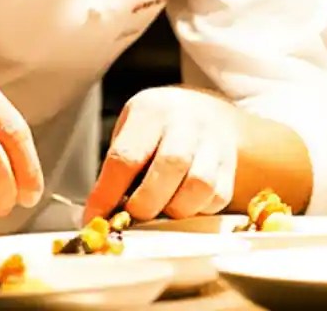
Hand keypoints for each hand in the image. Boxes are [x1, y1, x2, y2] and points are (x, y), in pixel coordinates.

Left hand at [83, 86, 236, 223]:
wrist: (205, 110)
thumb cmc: (157, 127)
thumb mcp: (131, 129)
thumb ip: (118, 168)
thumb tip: (101, 213)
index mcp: (152, 110)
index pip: (126, 156)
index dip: (108, 193)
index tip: (96, 216)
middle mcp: (186, 121)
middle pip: (170, 165)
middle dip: (146, 202)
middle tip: (132, 216)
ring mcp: (213, 141)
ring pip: (200, 184)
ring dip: (175, 209)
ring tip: (161, 210)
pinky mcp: (230, 164)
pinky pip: (217, 197)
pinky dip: (197, 210)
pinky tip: (183, 203)